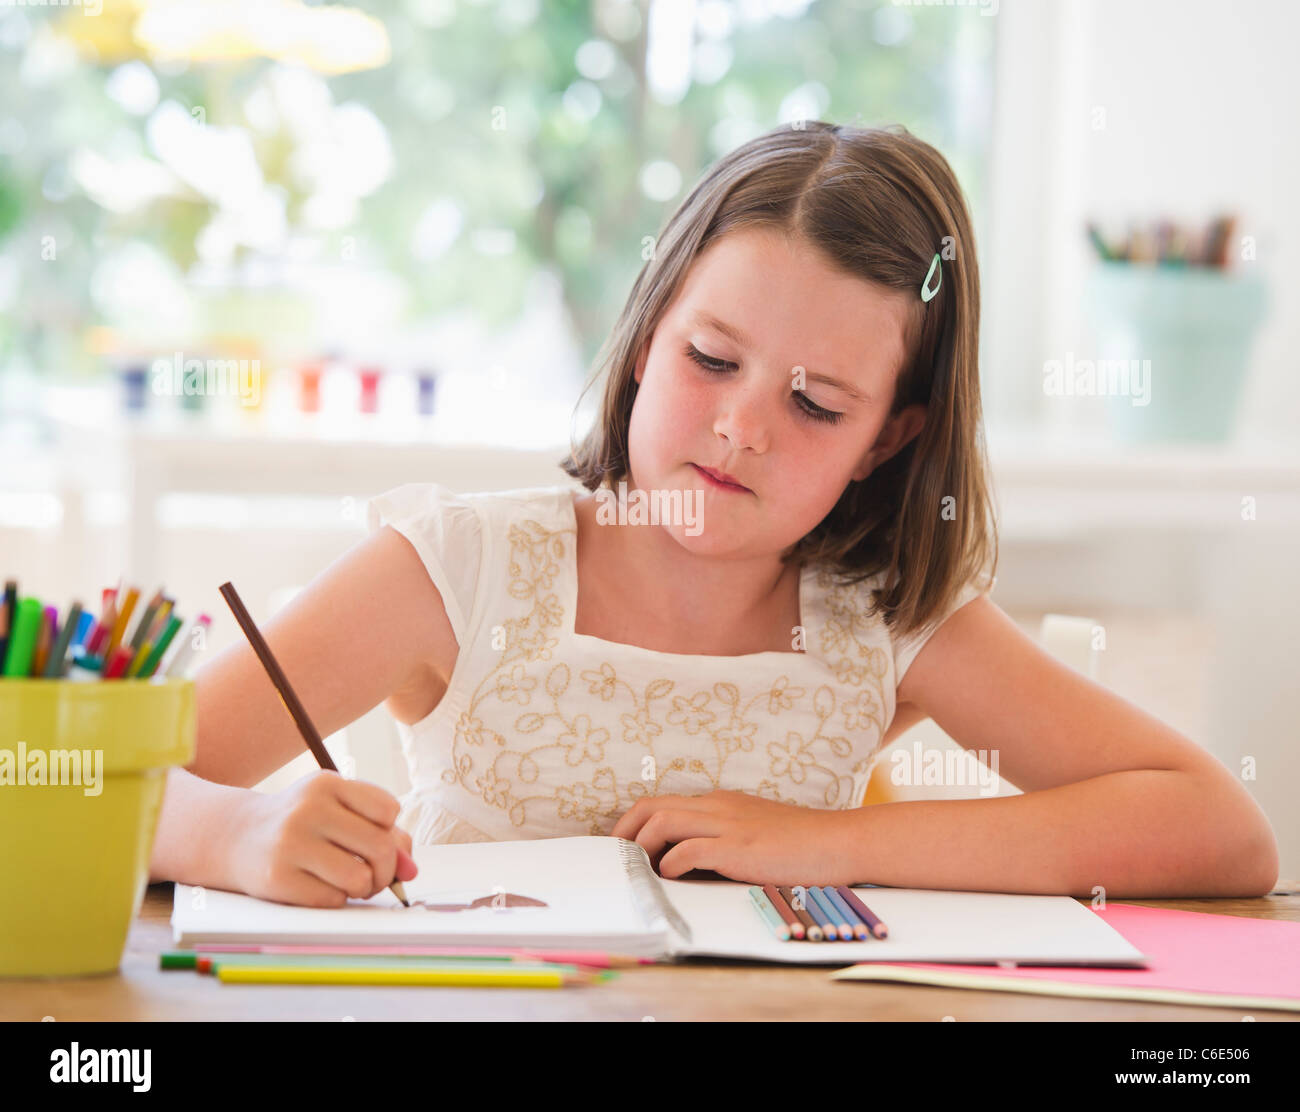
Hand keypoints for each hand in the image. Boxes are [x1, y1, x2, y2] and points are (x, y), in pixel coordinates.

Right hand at [227, 770, 417, 906]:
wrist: (237, 836)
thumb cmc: (304, 824)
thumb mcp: (338, 811)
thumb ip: (383, 833)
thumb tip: (410, 870)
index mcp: (327, 784)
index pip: (389, 811)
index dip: (390, 831)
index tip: (374, 837)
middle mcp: (308, 809)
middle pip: (381, 847)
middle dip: (387, 869)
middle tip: (375, 874)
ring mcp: (290, 843)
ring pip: (360, 879)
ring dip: (364, 888)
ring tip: (351, 882)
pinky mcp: (278, 878)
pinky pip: (334, 900)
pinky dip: (337, 899)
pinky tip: (321, 886)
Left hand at [610, 789, 860, 885]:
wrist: (841, 841)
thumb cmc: (802, 843)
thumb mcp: (756, 832)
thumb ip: (724, 840)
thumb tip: (689, 864)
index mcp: (720, 802)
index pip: (662, 803)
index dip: (634, 825)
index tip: (624, 849)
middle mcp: (718, 806)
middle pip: (651, 806)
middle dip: (624, 832)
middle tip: (616, 859)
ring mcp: (728, 824)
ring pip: (662, 821)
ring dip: (642, 847)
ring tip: (639, 871)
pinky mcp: (739, 847)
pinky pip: (689, 850)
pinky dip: (671, 864)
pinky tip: (672, 878)